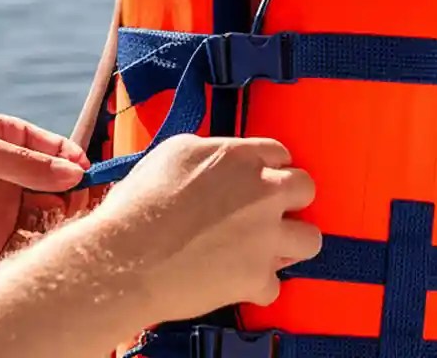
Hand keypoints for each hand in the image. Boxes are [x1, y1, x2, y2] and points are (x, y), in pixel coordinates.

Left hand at [0, 114, 89, 264]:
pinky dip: (40, 248)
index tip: (93, 175)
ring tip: (71, 228)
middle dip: (76, 195)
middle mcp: (8, 175)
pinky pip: (25, 246)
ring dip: (61, 222)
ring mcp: (1, 210)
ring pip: (46, 216)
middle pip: (56, 186)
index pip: (54, 149)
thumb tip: (75, 173)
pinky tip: (47, 247)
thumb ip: (26, 163)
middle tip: (91, 206)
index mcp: (6, 140)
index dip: (75, 161)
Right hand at [95, 135, 320, 321]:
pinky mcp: (257, 278)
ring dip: (289, 242)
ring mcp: (265, 238)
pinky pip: (275, 284)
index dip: (269, 167)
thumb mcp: (173, 152)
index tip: (260, 179)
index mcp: (241, 158)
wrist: (126, 257)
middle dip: (290, 198)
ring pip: (310, 239)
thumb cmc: (139, 204)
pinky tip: (237, 279)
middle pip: (306, 188)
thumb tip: (218, 158)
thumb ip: (210, 151)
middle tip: (268, 210)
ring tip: (264, 247)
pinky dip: (258, 285)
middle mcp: (263, 193)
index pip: (281, 153)